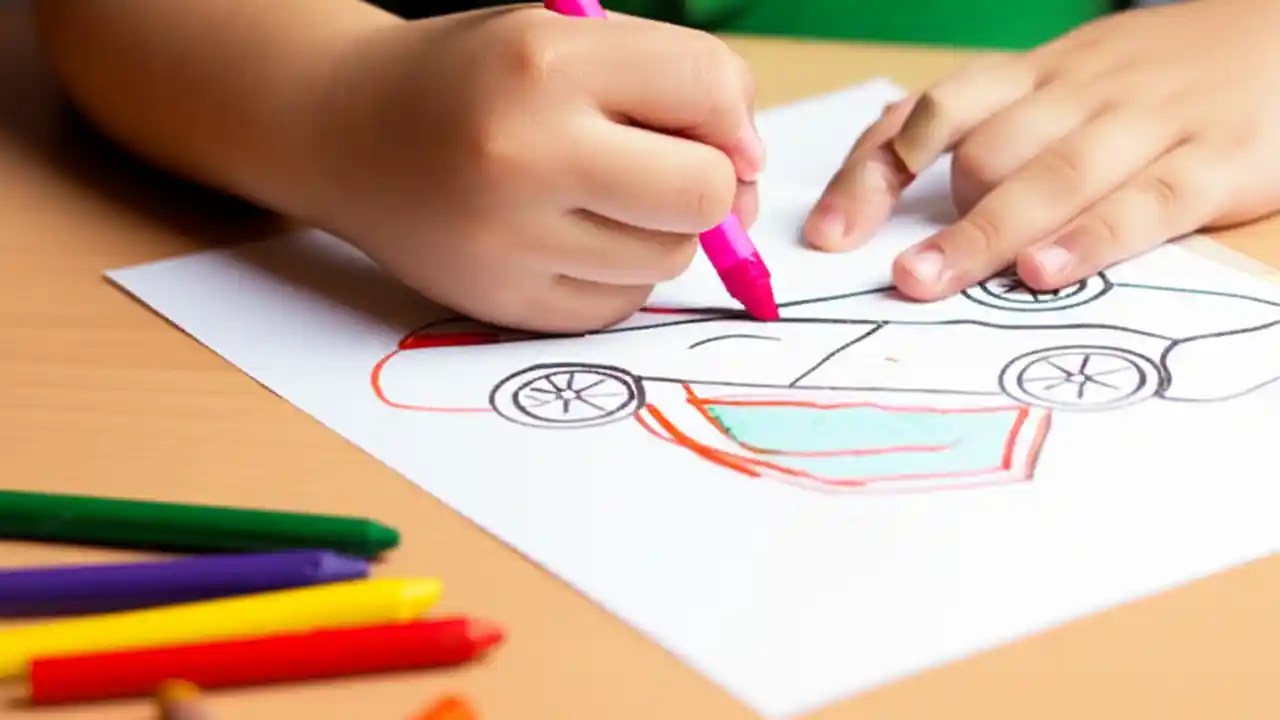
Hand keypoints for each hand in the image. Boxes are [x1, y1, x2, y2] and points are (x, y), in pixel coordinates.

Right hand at [310, 7, 760, 332]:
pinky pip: (620, 306)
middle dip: (710, 186)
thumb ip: (669, 80)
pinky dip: (617, 275)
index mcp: (547, 61)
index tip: (714, 129)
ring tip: (603, 199)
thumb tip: (750, 169)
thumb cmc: (475, 78)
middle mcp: (526, 154)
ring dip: (660, 231)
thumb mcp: (565, 38)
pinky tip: (570, 238)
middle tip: (676, 174)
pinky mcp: (502, 303)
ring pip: (669, 259)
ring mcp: (509, 240)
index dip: (731, 116)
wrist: (345, 130)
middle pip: (703, 195)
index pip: (710, 91)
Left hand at [804, 0, 1279, 299]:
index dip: (874, 171)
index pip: (934, 113)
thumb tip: (887, 162)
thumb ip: (992, 121)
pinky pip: (1145, 201)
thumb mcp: (1067, 82)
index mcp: (1036, 75)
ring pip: (1054, 175)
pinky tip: (1044, 272)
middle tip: (894, 276)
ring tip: (932, 279)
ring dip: (985, 230)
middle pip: (989, 149)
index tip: (827, 231)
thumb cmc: (1157, 76)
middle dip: (936, 215)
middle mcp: (1080, 95)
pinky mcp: (1215, 161)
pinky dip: (1091, 238)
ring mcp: (1148, 126)